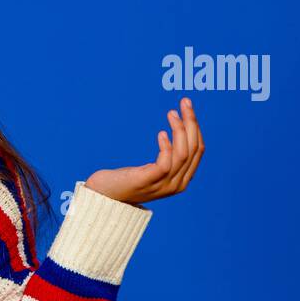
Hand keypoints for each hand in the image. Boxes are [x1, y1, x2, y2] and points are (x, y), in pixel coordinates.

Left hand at [83, 97, 203, 206]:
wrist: (101, 198)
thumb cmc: (126, 180)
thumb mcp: (153, 170)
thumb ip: (167, 159)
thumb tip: (177, 132)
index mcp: (181, 180)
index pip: (197, 150)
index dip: (195, 127)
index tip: (187, 108)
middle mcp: (176, 185)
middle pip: (193, 149)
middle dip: (191, 123)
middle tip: (184, 103)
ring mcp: (162, 185)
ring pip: (182, 154)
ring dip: (179, 130)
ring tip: (171, 113)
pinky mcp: (146, 182)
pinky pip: (165, 163)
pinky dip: (166, 146)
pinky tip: (161, 133)